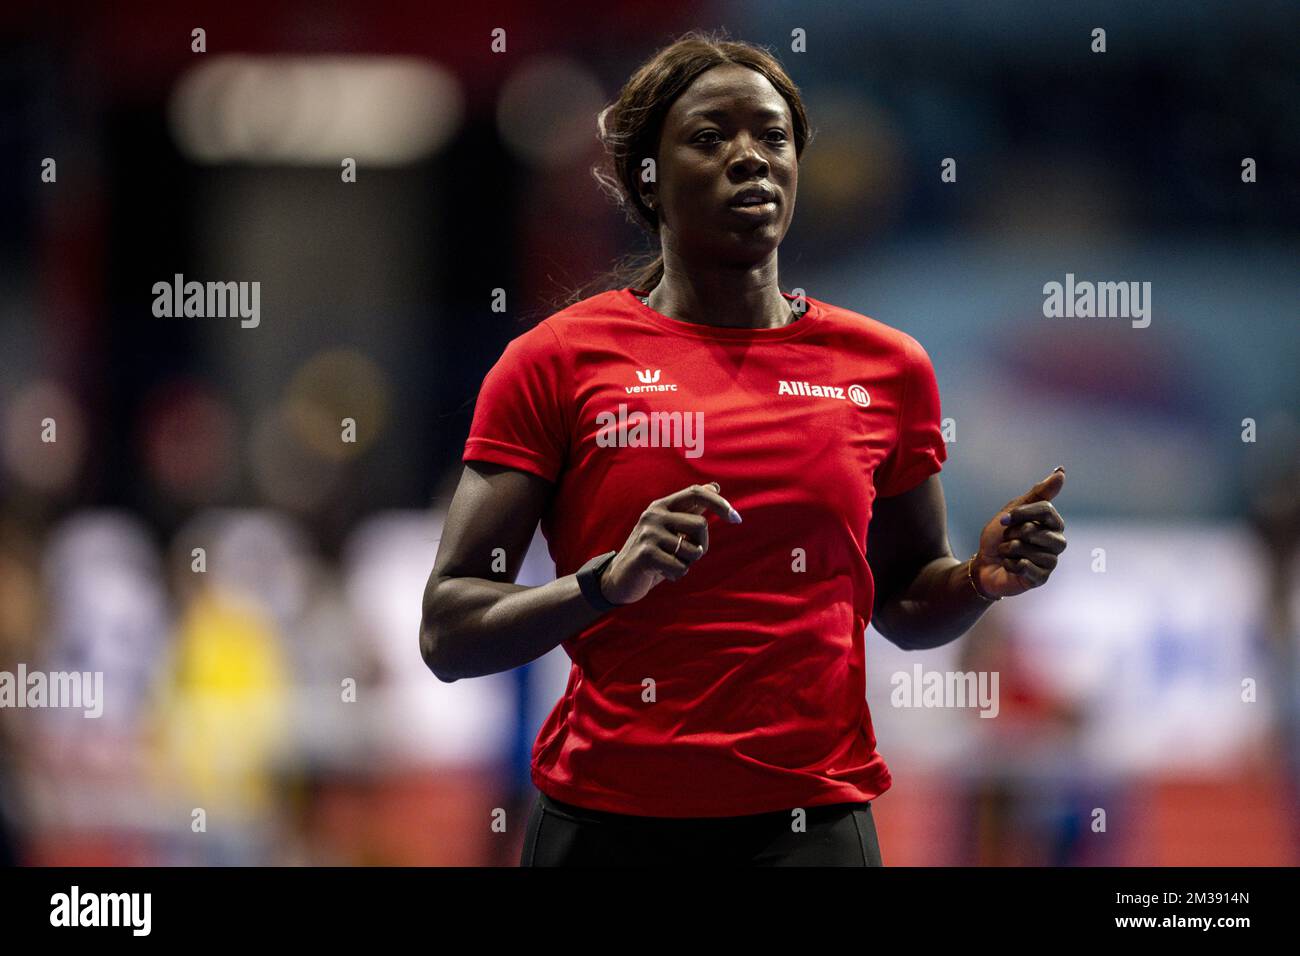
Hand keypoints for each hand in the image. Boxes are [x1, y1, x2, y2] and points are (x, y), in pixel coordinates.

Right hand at [600, 481, 741, 604]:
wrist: (620, 578)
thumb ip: (691, 509)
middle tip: (686, 554)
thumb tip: (715, 486)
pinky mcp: (646, 554)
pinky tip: (661, 573)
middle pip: (701, 525)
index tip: (736, 519)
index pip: (696, 493)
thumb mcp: (671, 528)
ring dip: (687, 563)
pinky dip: (677, 575)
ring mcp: (648, 533)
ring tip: (669, 563)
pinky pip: (681, 568)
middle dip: (702, 545)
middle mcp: (654, 514)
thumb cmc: (652, 552)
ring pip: (693, 550)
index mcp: (662, 505)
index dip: (719, 503)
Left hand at [972, 467, 1067, 598]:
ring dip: (1009, 549)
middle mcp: (1057, 541)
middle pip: (1034, 530)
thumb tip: (1061, 471)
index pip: (1045, 509)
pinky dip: (1010, 564)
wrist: (984, 564)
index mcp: (1052, 523)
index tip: (1004, 519)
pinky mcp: (1042, 578)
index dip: (1021, 513)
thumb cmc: (999, 536)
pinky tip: (1010, 565)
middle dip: (1012, 534)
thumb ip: (1038, 493)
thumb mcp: (1013, 510)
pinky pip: (1024, 566)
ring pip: (1028, 549)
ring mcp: (1051, 561)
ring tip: (1008, 553)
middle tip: (1008, 539)